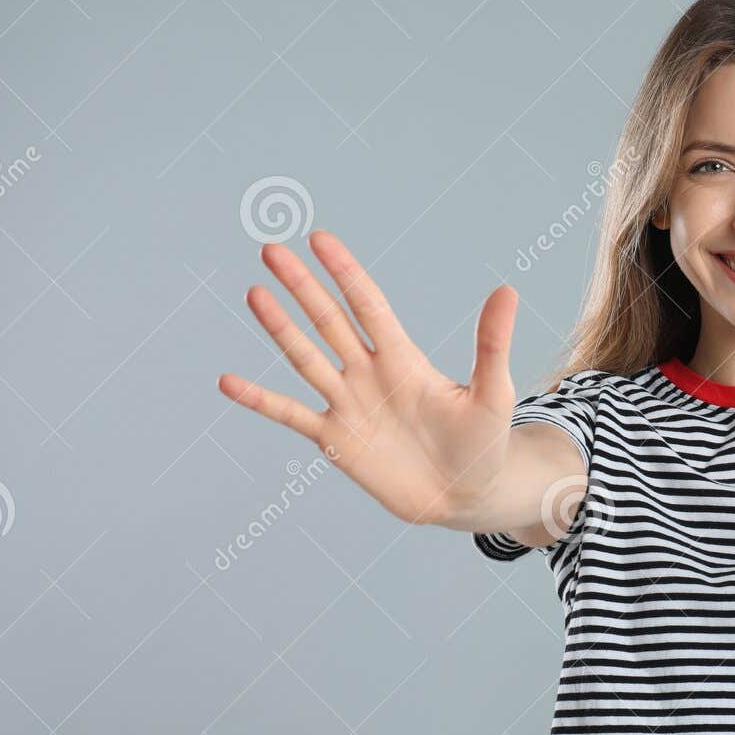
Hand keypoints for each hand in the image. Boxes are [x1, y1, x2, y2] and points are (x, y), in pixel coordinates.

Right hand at [217, 231, 520, 525]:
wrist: (466, 495)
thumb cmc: (484, 443)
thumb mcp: (493, 394)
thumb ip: (491, 345)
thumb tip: (507, 290)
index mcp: (404, 358)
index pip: (368, 304)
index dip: (345, 272)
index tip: (319, 239)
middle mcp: (370, 374)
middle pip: (329, 321)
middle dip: (303, 287)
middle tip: (272, 250)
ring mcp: (349, 404)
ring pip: (306, 358)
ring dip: (280, 328)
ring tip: (254, 293)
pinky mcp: (335, 439)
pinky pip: (290, 414)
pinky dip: (260, 400)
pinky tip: (228, 381)